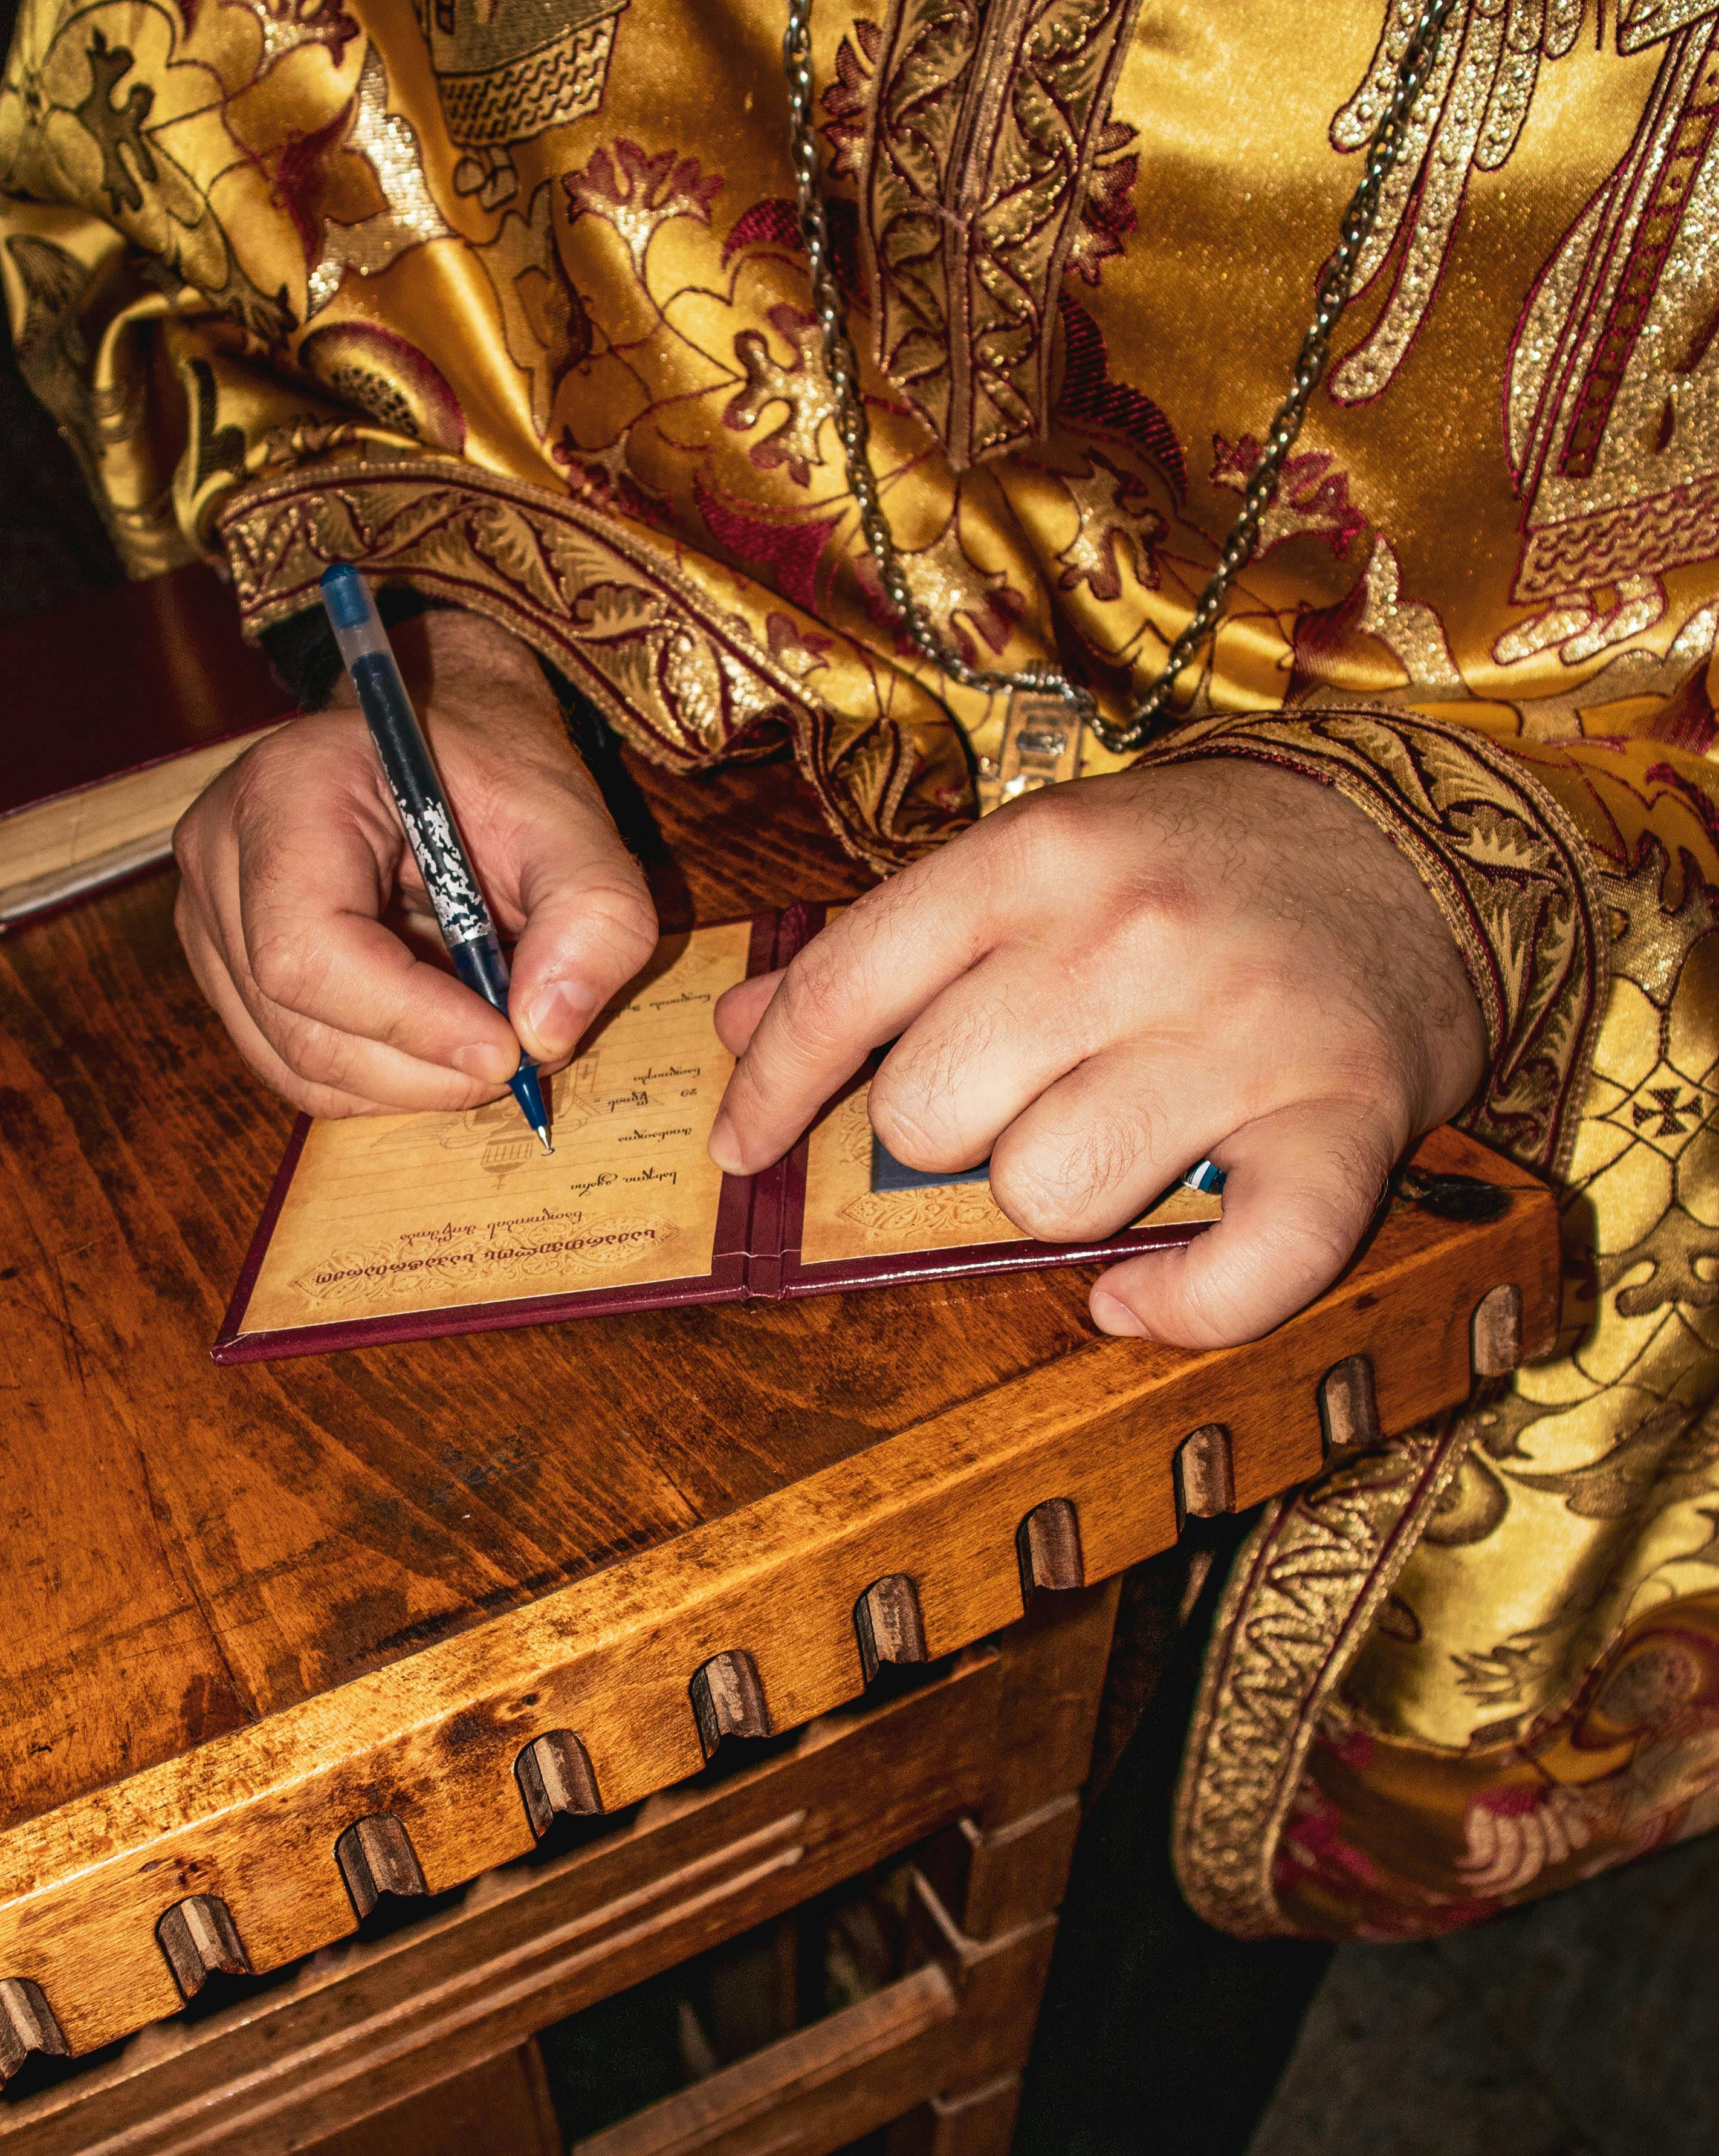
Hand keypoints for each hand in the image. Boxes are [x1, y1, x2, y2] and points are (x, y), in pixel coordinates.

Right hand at [173, 607, 659, 1114]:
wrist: (435, 733)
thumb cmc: (493, 769)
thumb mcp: (569, 821)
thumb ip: (591, 913)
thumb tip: (546, 1035)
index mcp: (284, 791)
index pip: (307, 950)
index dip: (406, 1020)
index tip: (505, 1049)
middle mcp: (222, 855)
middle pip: (297, 1025)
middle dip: (420, 1067)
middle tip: (515, 1058)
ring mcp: (208, 915)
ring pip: (292, 1061)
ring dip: (404, 1079)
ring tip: (481, 1036)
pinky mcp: (224, 964)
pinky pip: (290, 1063)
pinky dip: (375, 1078)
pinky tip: (436, 1037)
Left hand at [708, 757, 1487, 1347]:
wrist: (1418, 848)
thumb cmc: (1200, 867)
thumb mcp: (1038, 857)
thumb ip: (891, 942)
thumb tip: (737, 1027)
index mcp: (1037, 857)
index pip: (843, 991)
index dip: (773, 1088)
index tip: (743, 1147)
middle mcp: (1130, 936)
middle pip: (931, 1115)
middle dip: (945, 1140)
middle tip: (1014, 1106)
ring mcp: (1241, 1033)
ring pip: (1048, 1196)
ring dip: (1059, 1200)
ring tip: (1110, 1147)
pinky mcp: (1346, 1123)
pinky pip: (1239, 1270)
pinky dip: (1182, 1307)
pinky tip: (1141, 1292)